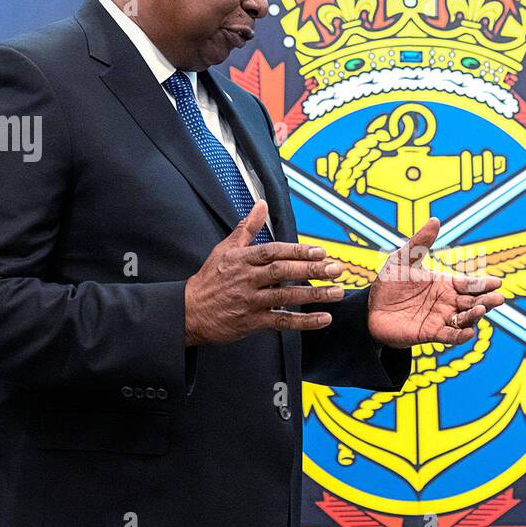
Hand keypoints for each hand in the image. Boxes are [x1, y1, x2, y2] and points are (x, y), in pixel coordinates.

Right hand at [184, 200, 346, 345]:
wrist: (189, 312)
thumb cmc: (209, 280)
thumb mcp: (224, 249)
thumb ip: (246, 228)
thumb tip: (260, 204)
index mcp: (242, 260)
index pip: (273, 252)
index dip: (298, 251)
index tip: (320, 251)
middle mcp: (247, 279)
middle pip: (282, 272)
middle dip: (311, 270)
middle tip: (335, 268)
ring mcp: (250, 301)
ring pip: (286, 297)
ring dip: (314, 294)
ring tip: (336, 292)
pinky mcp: (252, 322)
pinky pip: (282, 321)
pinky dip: (304, 322)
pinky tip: (323, 318)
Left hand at [366, 216, 504, 347]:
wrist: (369, 308)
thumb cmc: (388, 282)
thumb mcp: (403, 259)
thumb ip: (420, 242)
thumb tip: (435, 219)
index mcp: (445, 284)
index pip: (470, 284)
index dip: (484, 284)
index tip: (498, 283)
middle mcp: (447, 302)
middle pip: (472, 302)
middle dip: (486, 301)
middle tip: (499, 298)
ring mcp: (440, 319)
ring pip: (464, 319)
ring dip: (475, 317)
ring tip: (480, 310)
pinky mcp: (429, 334)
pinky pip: (449, 336)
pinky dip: (460, 335)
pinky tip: (468, 332)